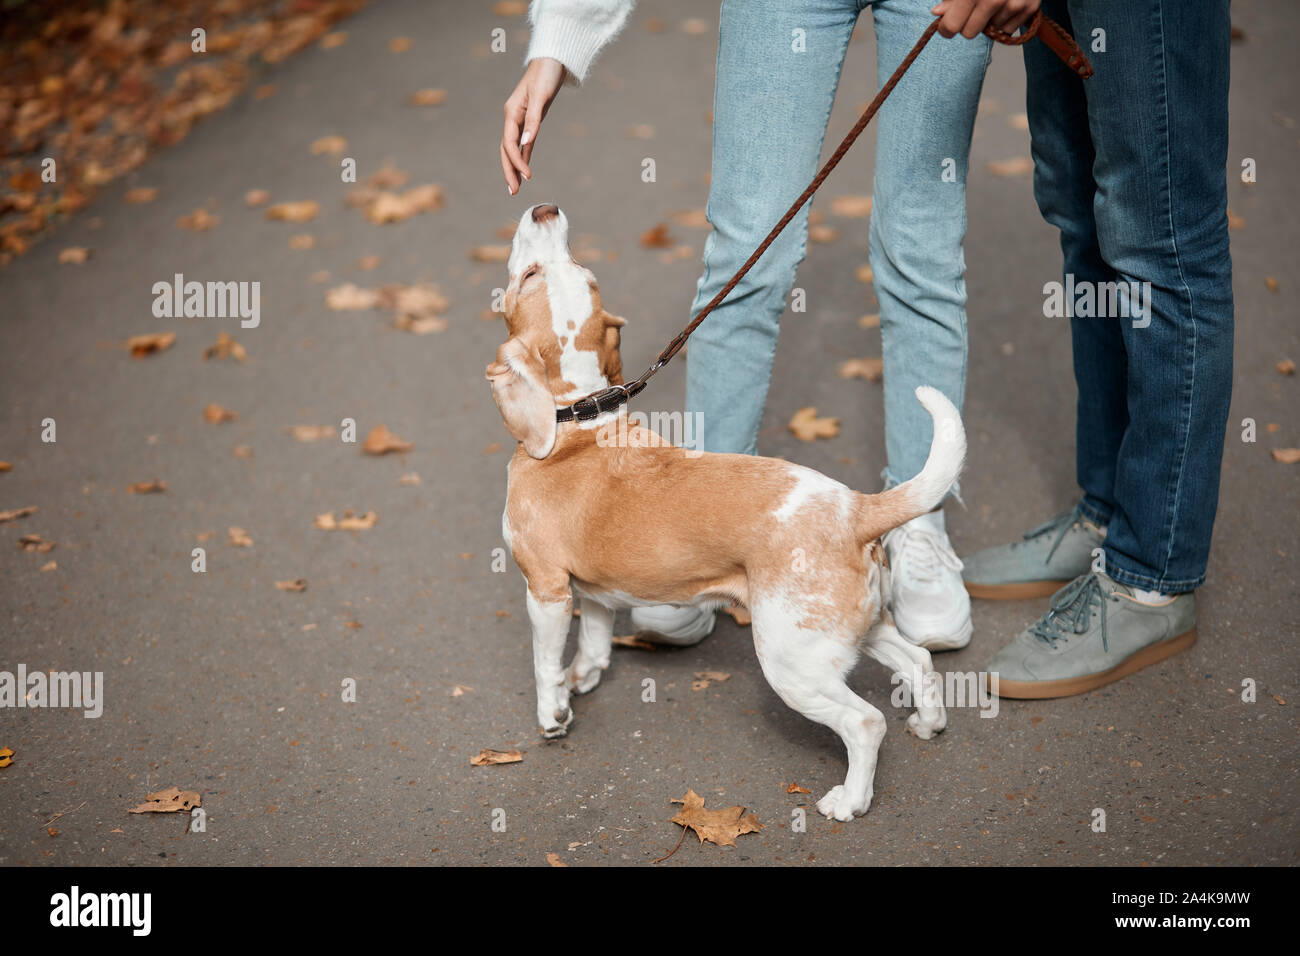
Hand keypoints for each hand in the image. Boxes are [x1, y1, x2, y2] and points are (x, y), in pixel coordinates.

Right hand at [501, 57, 566, 195]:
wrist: (552, 61)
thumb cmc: (546, 75)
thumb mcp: (540, 97)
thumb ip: (533, 120)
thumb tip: (526, 143)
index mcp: (512, 112)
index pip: (509, 143)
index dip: (516, 161)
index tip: (527, 177)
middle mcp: (512, 118)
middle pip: (506, 150)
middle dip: (509, 171)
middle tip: (513, 192)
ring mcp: (519, 120)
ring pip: (512, 149)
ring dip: (513, 168)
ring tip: (516, 188)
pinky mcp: (529, 121)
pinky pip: (523, 143)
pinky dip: (523, 157)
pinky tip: (525, 170)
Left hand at [931, 0, 1039, 38]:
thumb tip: (937, 12)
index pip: (951, 27)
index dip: (946, 28)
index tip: (946, 24)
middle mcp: (994, 0)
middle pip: (969, 33)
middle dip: (969, 23)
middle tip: (975, 6)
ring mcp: (1013, 5)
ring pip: (990, 30)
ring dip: (990, 19)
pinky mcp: (1030, 7)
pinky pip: (1008, 29)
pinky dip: (1006, 19)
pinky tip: (1008, 2)